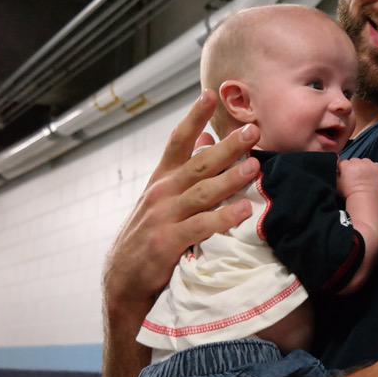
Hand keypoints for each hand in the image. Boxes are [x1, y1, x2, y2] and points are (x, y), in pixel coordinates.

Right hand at [102, 90, 260, 313]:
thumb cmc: (150, 235)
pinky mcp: (168, 243)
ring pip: (203, 193)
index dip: (194, 117)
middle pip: (199, 164)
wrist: (122, 282)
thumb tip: (205, 138)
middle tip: (252, 131)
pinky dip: (223, 218)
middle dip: (227, 147)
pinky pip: (201, 227)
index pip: (178, 141)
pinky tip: (243, 211)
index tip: (211, 94)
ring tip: (255, 168)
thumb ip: (184, 169)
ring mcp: (164, 217)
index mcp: (162, 179)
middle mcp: (162, 193)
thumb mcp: (162, 198)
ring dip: (230, 179)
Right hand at [337, 158, 377, 199]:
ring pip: (365, 162)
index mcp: (347, 165)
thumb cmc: (351, 195)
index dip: (345, 169)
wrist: (366, 200)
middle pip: (354, 161)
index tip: (347, 175)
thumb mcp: (338, 184)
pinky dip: (374, 170)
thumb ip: (337, 175)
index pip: (343, 162)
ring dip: (364, 167)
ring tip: (364, 177)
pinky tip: (372, 178)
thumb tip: (338, 171)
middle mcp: (358, 162)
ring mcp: (369, 164)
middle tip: (356, 177)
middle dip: (354, 167)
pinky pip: (375, 165)